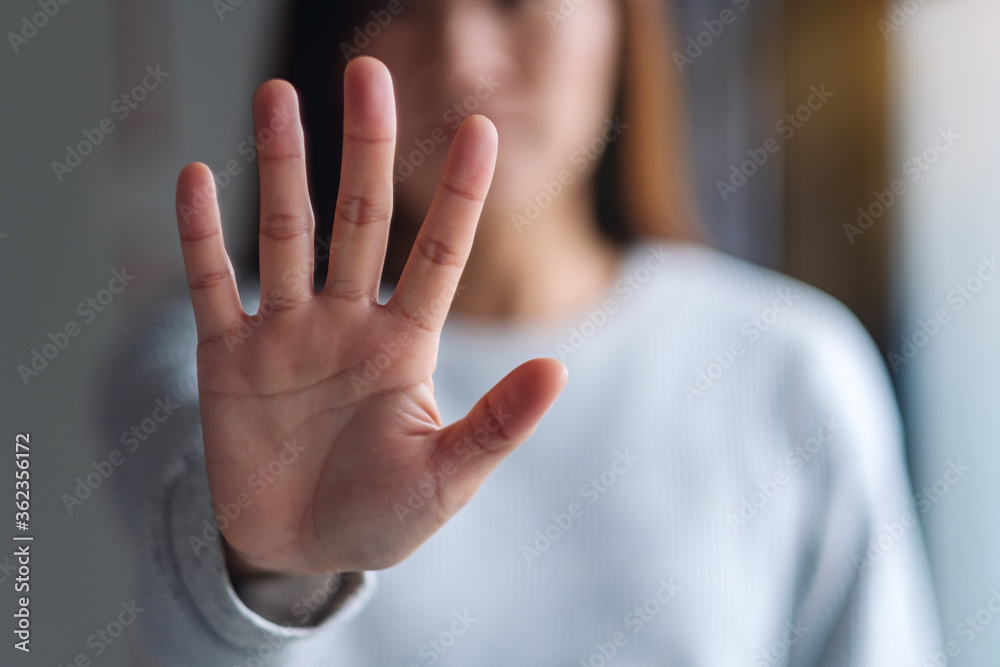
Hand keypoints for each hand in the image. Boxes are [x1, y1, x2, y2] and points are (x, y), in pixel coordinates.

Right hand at [173, 56, 566, 576]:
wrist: (299, 552)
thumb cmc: (382, 516)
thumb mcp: (448, 478)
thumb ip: (497, 424)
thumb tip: (559, 369)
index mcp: (406, 345)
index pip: (439, 254)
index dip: (459, 194)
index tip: (481, 126)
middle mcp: (348, 322)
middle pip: (360, 219)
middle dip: (366, 149)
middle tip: (369, 74)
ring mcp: (286, 333)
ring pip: (286, 234)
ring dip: (281, 167)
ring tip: (278, 96)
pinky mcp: (228, 357)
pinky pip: (212, 283)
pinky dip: (202, 235)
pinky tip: (198, 176)